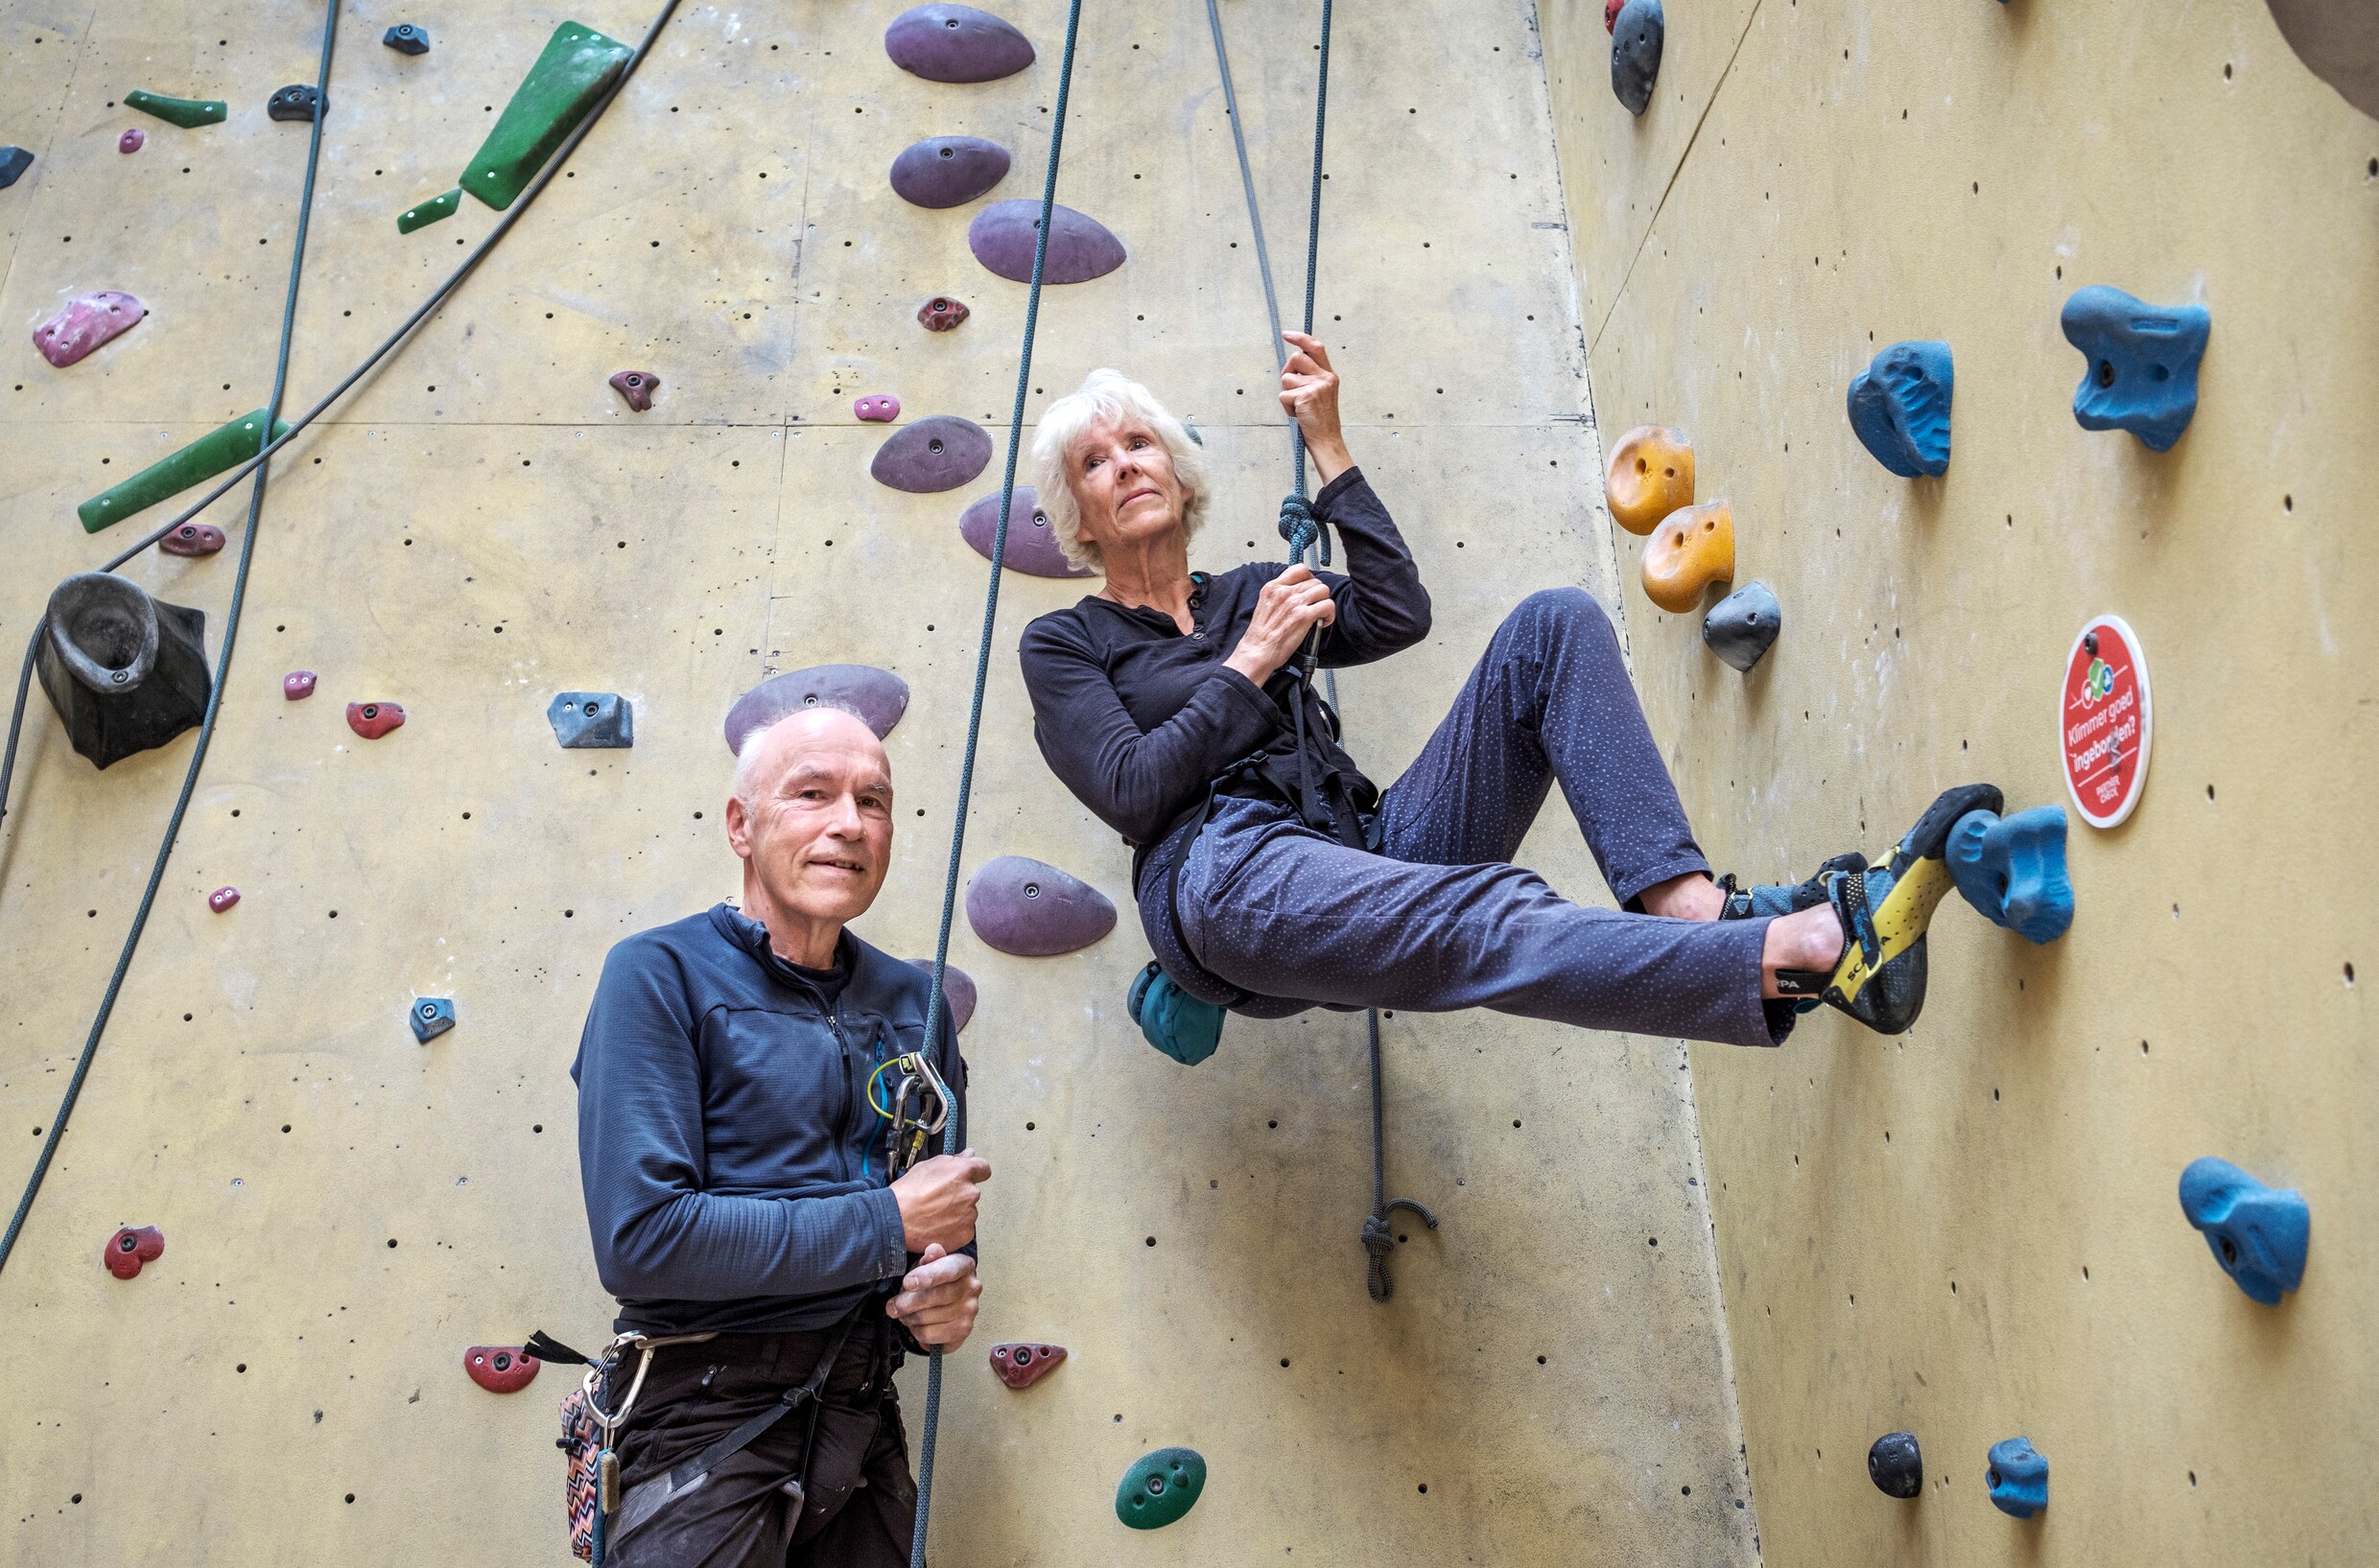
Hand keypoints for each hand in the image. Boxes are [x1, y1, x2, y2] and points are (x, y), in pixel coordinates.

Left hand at [887, 1244, 981, 1349]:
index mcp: (964, 1265)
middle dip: (908, 1302)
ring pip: (930, 1318)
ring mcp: (970, 1310)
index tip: (908, 1283)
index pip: (949, 1269)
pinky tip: (915, 1325)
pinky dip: (917, 1331)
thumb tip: (933, 1250)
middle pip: (938, 1296)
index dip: (927, 1276)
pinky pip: (931, 1335)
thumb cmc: (934, 1280)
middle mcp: (972, 1287)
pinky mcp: (963, 1331)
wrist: (948, 1303)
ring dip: (909, 1318)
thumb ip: (928, 1259)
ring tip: (904, 1314)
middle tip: (892, 1307)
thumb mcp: (928, 1265)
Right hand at [890, 1149, 989, 1252]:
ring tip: (936, 1214)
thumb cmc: (908, 1193)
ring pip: (968, 1211)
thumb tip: (969, 1155)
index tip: (967, 1177)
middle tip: (940, 1200)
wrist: (895, 1220)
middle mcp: (970, 1193)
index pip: (983, 1169)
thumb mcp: (927, 1166)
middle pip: (972, 1192)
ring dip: (958, 1212)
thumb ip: (953, 1160)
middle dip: (960, 1194)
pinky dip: (955, 1229)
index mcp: (963, 1172)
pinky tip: (938, 1226)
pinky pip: (965, 1229)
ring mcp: (969, 1215)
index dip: (975, 1173)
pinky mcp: (965, 1234)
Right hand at [1223, 563, 1337, 687]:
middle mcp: (1284, 592)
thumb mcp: (1264, 605)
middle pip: (1314, 581)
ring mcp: (1294, 603)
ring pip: (1323, 590)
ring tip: (1320, 614)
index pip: (1299, 569)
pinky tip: (1323, 622)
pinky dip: (1329, 614)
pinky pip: (1328, 605)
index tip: (1309, 589)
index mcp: (1273, 587)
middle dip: (1318, 594)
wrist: (1256, 652)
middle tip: (1314, 606)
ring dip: (1325, 602)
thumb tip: (1297, 593)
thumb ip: (1279, 596)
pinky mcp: (1303, 616)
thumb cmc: (1260, 636)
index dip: (1309, 578)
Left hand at [1279, 331, 1351, 482]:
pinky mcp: (1306, 396)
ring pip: (1286, 378)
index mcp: (1329, 375)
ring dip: (1287, 393)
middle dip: (1287, 372)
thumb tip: (1290, 367)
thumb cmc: (1320, 420)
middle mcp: (1325, 377)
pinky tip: (1298, 415)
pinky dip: (1286, 407)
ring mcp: (1317, 386)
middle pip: (1295, 359)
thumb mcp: (1320, 394)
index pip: (1315, 347)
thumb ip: (1310, 378)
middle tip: (1293, 391)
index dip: (1300, 338)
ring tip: (1299, 407)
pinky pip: (1283, 395)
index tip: (1286, 334)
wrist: (1327, 440)